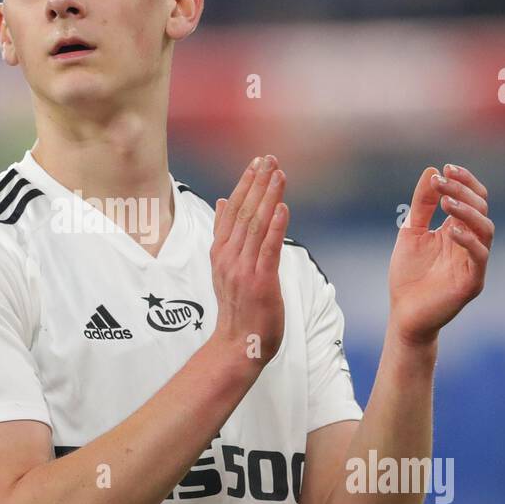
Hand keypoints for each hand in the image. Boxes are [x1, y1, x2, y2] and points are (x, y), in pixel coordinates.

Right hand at [210, 154, 288, 367]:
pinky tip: (284, 208)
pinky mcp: (260, 282)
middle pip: (244, 213)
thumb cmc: (238, 307)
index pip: (232, 210)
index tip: (257, 162)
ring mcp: (243, 269)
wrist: (239, 344)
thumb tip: (223, 202)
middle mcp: (229, 257)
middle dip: (258, 183)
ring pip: (256, 226)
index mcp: (220, 252)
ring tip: (279, 174)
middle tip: (270, 159)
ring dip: (268, 197)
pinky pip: (268, 250)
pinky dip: (276, 228)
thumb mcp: (224, 266)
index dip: (245, 184)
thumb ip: (224, 234)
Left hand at [389, 163, 493, 346]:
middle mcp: (470, 243)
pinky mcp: (472, 281)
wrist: (404, 313)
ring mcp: (474, 262)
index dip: (464, 182)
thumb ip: (421, 205)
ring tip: (447, 203)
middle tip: (443, 183)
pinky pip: (479, 257)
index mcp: (458, 230)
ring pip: (486, 230)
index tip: (446, 169)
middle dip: (463, 192)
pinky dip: (468, 240)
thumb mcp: (411, 232)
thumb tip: (432, 172)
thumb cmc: (408, 274)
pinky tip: (451, 230)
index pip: (473, 199)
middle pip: (481, 209)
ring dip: (467, 212)